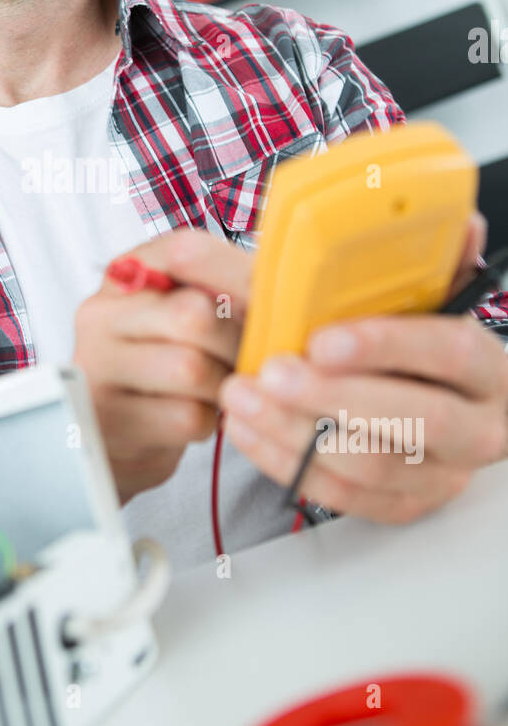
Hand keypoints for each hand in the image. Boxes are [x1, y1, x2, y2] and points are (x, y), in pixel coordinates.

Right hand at [73, 229, 250, 502]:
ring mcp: (96, 367)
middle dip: (236, 342)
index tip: (271, 301)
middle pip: (193, 314)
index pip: (187, 252)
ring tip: (220, 387)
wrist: (121, 431)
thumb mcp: (186, 313)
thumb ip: (227, 290)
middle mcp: (100, 313)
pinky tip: (196, 415)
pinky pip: (186, 416)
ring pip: (191, 368)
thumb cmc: (167, 361)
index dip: (239, 275)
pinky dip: (207, 421)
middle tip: (246, 358)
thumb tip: (288, 291)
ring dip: (223, 386)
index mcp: (127, 273)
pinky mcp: (107, 419)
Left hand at [218, 212, 507, 522]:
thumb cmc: (421, 347)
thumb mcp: (427, 301)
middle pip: (414, 419)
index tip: (322, 339)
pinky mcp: (406, 506)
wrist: (443, 405)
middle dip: (332, 396)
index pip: (449, 351)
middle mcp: (480, 427)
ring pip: (372, 465)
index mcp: (488, 367)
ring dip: (296, 431)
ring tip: (243, 396)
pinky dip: (289, 463)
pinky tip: (250, 430)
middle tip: (270, 372)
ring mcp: (445, 475)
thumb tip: (459, 219)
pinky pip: (346, 497)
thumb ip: (431, 261)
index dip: (385, 345)